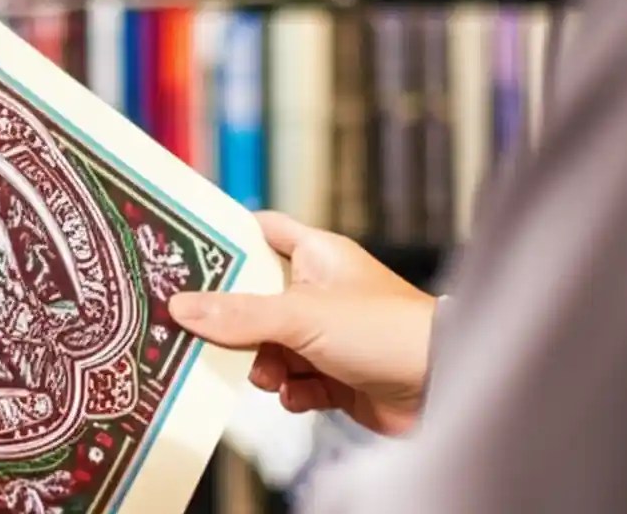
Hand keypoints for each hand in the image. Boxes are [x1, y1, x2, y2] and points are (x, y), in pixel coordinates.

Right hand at [169, 212, 436, 435]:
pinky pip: (296, 381)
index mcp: (318, 255)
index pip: (263, 232)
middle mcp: (323, 290)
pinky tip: (300, 395)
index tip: (189, 256)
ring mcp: (331, 335)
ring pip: (272, 346)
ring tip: (271, 376)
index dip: (228, 240)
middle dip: (237, 325)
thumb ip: (238, 315)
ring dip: (265, 365)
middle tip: (213, 336)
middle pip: (257, 300)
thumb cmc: (386, 330)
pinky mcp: (339, 375)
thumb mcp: (300, 316)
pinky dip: (292, 391)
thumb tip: (181, 307)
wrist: (445, 387)